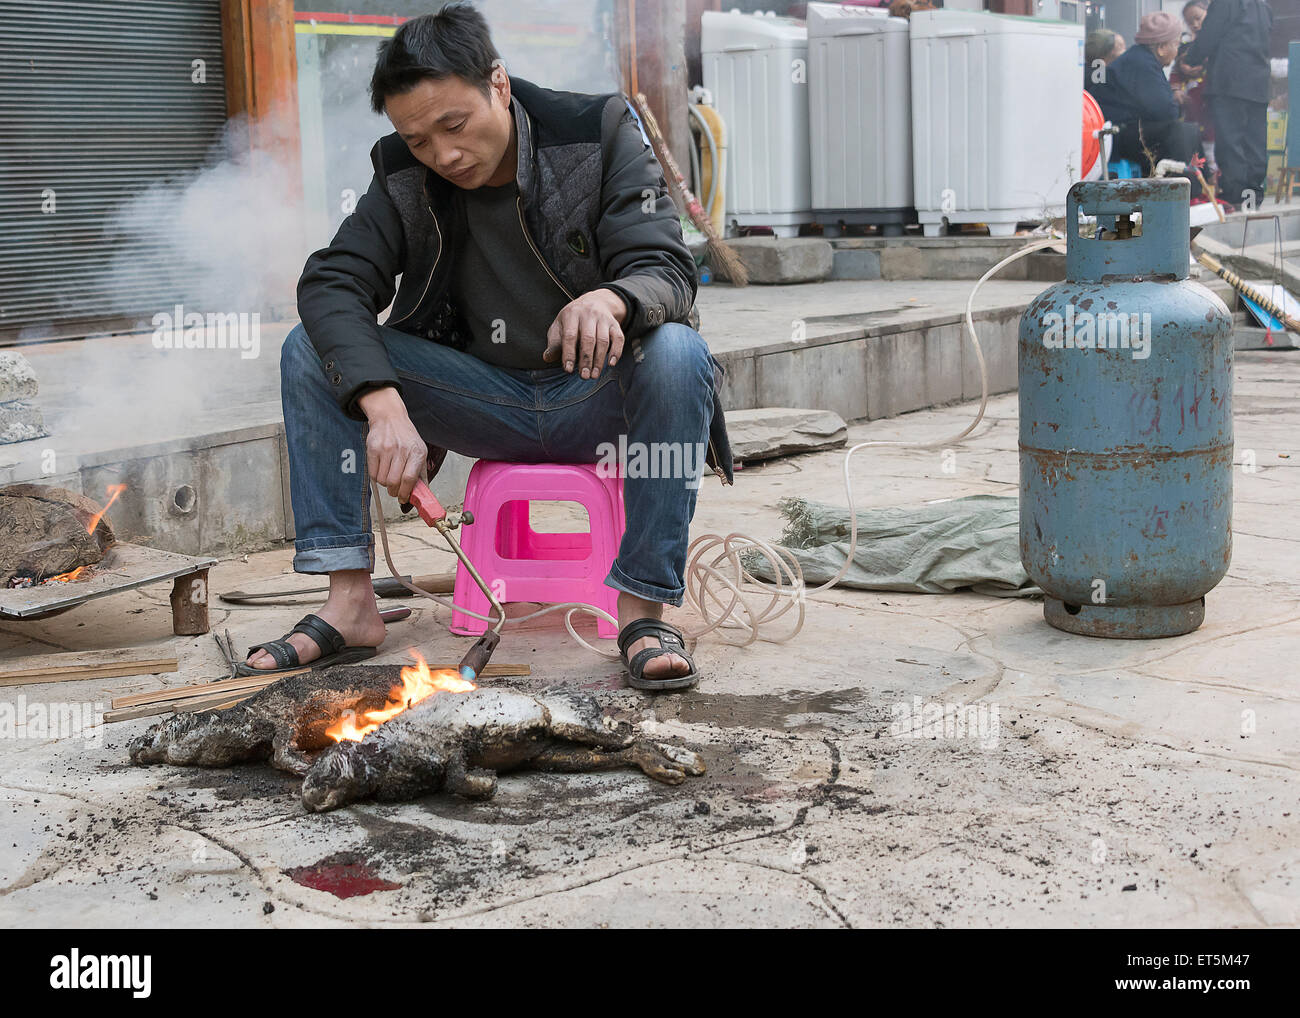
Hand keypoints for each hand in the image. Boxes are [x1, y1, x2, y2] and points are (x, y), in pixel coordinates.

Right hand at [358, 386, 427, 501]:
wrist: (390, 418)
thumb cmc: (406, 437)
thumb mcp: (420, 452)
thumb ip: (421, 474)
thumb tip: (422, 495)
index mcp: (417, 453)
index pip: (409, 478)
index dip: (405, 492)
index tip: (403, 498)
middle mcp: (402, 450)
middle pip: (394, 481)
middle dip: (394, 491)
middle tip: (395, 491)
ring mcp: (386, 449)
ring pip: (382, 480)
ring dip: (385, 484)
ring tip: (389, 476)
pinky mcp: (373, 449)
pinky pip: (373, 474)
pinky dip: (377, 477)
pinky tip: (382, 470)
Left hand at [544, 288, 625, 378]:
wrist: (594, 301)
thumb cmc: (572, 320)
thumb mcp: (559, 327)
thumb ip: (554, 343)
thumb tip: (547, 358)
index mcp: (571, 314)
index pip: (570, 336)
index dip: (569, 354)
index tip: (568, 369)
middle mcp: (588, 314)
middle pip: (588, 339)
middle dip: (586, 360)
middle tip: (584, 376)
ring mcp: (603, 318)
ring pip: (603, 340)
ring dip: (599, 360)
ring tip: (594, 375)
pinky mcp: (614, 324)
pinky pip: (618, 338)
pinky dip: (616, 352)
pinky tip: (611, 364)